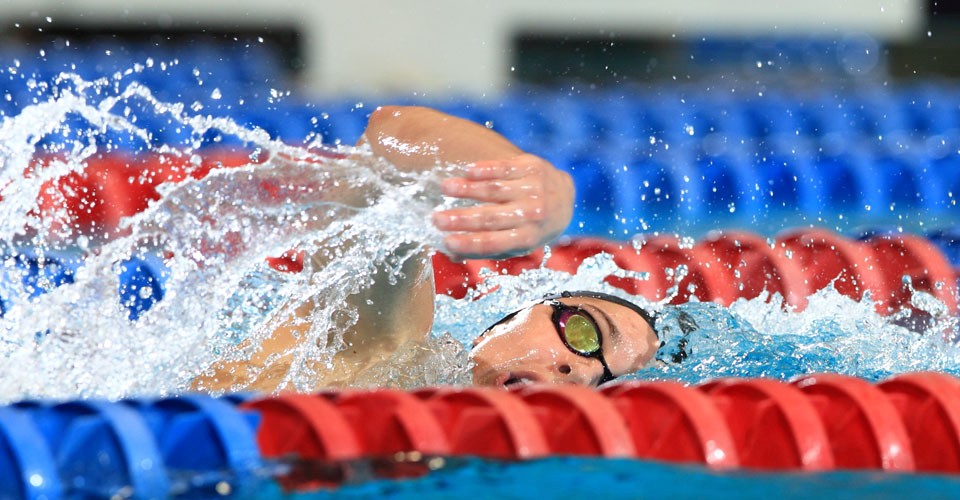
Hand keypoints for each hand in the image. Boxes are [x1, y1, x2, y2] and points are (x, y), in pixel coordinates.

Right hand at [432, 153, 573, 259]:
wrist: (564, 198)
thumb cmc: (531, 226)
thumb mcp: (516, 242)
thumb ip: (487, 249)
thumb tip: (451, 254)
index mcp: (528, 238)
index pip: (493, 242)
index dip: (468, 243)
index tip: (445, 241)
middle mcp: (533, 214)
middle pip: (490, 217)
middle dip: (460, 218)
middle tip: (435, 218)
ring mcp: (534, 189)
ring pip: (495, 189)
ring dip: (467, 189)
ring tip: (444, 187)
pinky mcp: (533, 167)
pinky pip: (504, 168)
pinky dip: (485, 169)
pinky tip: (466, 171)